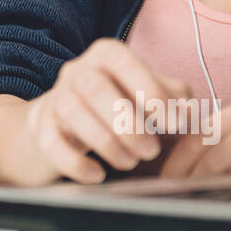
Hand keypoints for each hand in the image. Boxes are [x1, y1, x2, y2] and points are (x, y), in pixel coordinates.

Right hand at [21, 37, 193, 184]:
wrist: (67, 124)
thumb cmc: (119, 106)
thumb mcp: (148, 95)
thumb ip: (173, 97)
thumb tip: (190, 110)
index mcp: (106, 55)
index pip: (123, 60)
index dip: (149, 90)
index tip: (172, 123)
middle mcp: (77, 70)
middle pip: (94, 86)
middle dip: (127, 122)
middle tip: (150, 150)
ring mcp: (55, 97)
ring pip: (72, 111)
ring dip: (105, 141)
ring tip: (129, 162)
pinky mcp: (40, 126)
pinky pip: (50, 141)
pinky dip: (75, 161)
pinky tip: (97, 175)